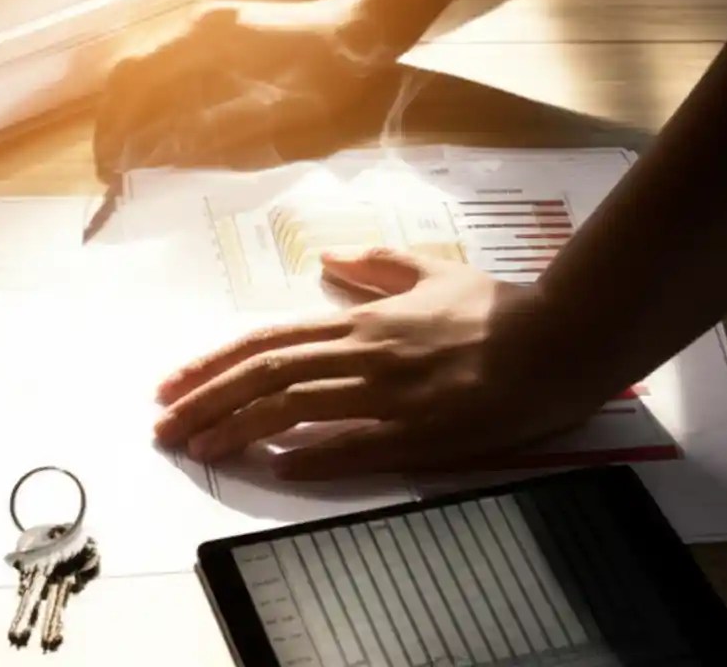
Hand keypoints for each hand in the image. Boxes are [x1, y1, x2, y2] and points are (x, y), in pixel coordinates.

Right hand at [94, 0, 401, 178]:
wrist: (368, 43)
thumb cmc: (329, 93)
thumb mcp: (272, 134)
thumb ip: (206, 144)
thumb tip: (152, 158)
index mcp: (202, 48)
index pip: (131, 87)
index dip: (114, 132)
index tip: (109, 171)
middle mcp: (197, 30)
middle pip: (130, 74)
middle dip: (114, 123)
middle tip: (114, 168)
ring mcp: (209, 29)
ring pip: (146, 68)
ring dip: (132, 112)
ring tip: (133, 155)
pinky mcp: (223, 35)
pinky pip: (170, 65)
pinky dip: (156, 100)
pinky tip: (165, 131)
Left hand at [152, 248, 603, 479]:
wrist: (562, 338)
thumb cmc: (498, 309)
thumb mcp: (433, 271)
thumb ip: (379, 264)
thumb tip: (332, 259)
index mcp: (361, 321)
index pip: (267, 341)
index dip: (213, 364)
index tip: (172, 384)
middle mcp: (364, 353)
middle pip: (265, 375)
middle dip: (206, 401)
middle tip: (164, 427)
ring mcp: (391, 393)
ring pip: (296, 408)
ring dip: (238, 429)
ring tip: (198, 449)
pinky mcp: (424, 430)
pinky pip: (360, 443)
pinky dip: (315, 456)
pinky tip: (279, 468)